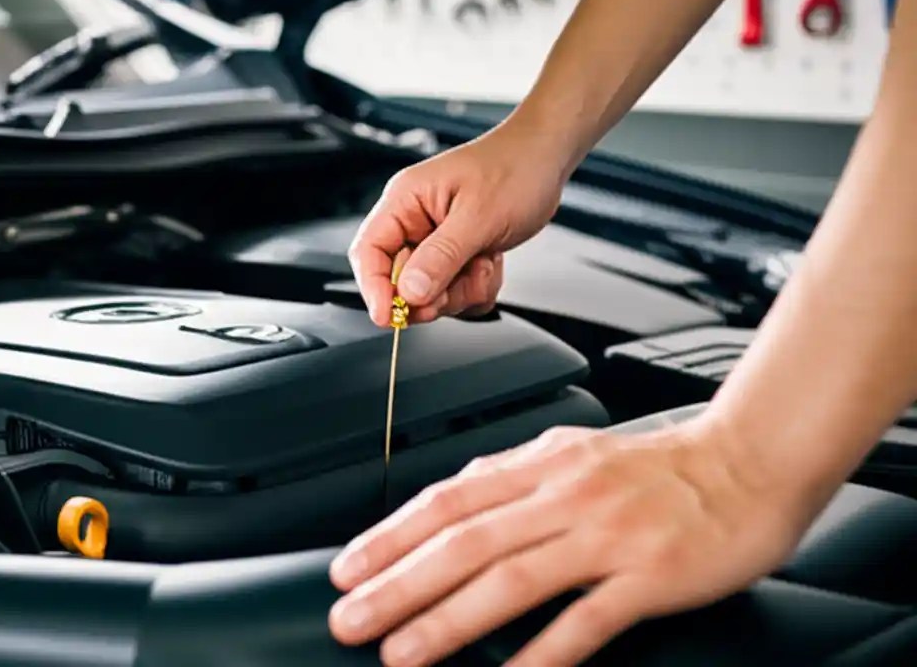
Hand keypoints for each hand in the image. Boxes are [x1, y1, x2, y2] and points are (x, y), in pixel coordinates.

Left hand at [327, 422, 815, 666]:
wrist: (750, 462)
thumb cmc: (659, 464)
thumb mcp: (573, 452)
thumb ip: (512, 474)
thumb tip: (451, 494)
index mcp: (541, 465)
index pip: (447, 502)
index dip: (390, 537)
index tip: (349, 570)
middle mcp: (565, 496)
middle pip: (464, 543)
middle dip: (397, 585)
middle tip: (352, 619)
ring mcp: (607, 535)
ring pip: (511, 580)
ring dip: (448, 620)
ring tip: (404, 652)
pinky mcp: (651, 575)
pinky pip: (586, 619)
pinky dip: (542, 651)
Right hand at [349, 119, 569, 326]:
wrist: (548, 159)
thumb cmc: (515, 168)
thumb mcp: (478, 217)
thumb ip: (441, 257)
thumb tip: (409, 292)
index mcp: (406, 202)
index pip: (369, 252)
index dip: (374, 288)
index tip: (388, 316)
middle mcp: (415, 222)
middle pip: (398, 280)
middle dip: (429, 294)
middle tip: (454, 290)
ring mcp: (436, 240)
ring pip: (430, 292)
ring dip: (460, 290)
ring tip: (484, 263)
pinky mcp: (457, 254)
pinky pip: (454, 291)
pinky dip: (474, 289)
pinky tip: (490, 264)